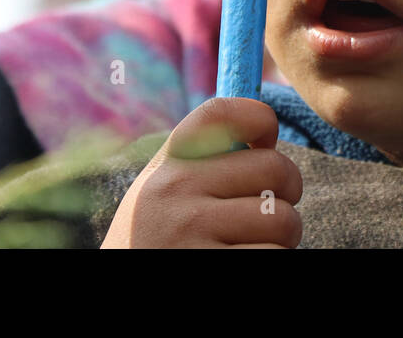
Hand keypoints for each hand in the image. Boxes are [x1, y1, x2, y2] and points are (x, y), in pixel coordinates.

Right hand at [101, 97, 302, 247]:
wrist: (115, 290)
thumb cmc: (158, 239)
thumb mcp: (163, 190)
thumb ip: (204, 159)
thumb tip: (266, 134)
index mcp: (168, 163)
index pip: (221, 112)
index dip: (259, 118)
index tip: (265, 141)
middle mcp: (176, 190)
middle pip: (274, 167)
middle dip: (288, 192)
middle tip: (271, 210)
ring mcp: (191, 231)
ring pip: (283, 219)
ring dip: (283, 237)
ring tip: (255, 243)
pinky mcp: (210, 265)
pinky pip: (274, 256)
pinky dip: (274, 260)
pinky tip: (244, 260)